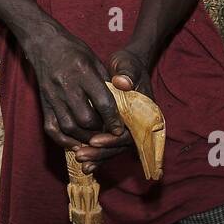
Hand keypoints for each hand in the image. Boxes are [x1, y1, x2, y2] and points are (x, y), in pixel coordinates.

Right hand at [21, 24, 124, 164]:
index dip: (113, 119)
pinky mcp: (44, 103)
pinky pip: (52, 129)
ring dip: (85, 138)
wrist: (44, 43)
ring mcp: (53, 97)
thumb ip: (106, 83)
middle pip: (86, 119)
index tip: (120, 129)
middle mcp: (66, 86)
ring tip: (95, 139)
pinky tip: (75, 144)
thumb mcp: (95, 60)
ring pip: (70, 127)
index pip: (102, 102)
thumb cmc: (73, 51)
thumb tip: (121, 105)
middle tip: (108, 133)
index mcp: (83, 72)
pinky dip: (64, 140)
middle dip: (100, 130)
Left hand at [72, 49, 154, 172]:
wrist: (127, 66)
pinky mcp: (115, 128)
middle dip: (100, 152)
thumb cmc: (128, 65)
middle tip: (80, 155)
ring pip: (112, 149)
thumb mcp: (128, 66)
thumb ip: (127, 74)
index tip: (94, 140)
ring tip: (78, 157)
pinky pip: (107, 144)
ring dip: (96, 155)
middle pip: (120, 147)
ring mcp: (127, 128)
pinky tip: (79, 156)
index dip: (112, 140)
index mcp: (144, 112)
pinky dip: (95, 151)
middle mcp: (137, 125)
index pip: (130, 134)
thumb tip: (123, 82)